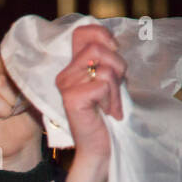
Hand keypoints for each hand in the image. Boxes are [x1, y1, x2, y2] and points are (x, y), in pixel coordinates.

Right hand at [0, 57, 42, 170]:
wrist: (20, 140)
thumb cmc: (30, 113)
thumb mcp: (37, 91)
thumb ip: (34, 77)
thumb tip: (41, 68)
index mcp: (7, 61)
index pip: (16, 55)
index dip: (26, 71)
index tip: (34, 86)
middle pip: (7, 69)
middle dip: (19, 88)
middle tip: (24, 103)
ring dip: (10, 99)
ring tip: (14, 109)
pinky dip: (1, 108)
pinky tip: (5, 114)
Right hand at [56, 24, 125, 181]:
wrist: (100, 148)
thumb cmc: (107, 116)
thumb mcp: (110, 81)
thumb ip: (108, 59)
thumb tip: (112, 43)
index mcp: (71, 67)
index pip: (85, 32)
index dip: (105, 38)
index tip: (114, 61)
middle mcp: (64, 75)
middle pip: (98, 47)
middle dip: (118, 68)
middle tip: (114, 92)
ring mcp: (66, 86)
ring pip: (106, 68)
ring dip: (116, 90)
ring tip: (110, 106)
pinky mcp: (72, 98)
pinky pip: (104, 84)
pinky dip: (112, 100)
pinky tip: (106, 113)